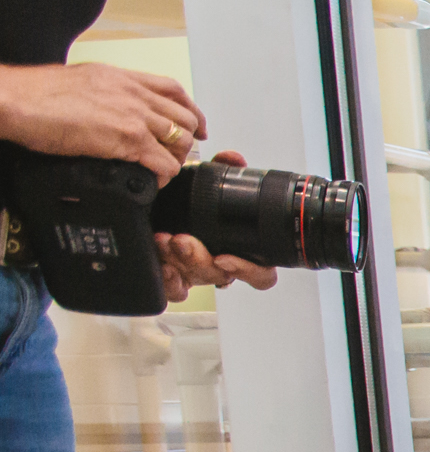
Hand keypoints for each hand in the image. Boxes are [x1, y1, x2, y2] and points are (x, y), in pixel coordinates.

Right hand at [0, 63, 207, 179]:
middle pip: (184, 116)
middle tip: (176, 154)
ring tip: (163, 168)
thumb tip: (109, 108)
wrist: (17, 100)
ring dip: (176, 157)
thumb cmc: (36, 93)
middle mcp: (134, 93)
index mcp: (123, 78)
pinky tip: (154, 179)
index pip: (173, 89)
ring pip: (180, 139)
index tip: (195, 125)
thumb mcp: (81, 82)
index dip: (190, 110)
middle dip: (186, 139)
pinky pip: (164, 162)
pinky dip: (165, 174)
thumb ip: (104, 92)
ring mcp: (134, 115)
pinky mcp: (127, 138)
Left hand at [156, 152, 277, 303]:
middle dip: (200, 259)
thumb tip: (234, 159)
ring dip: (181, 261)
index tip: (226, 257)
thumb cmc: (180, 202)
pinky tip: (161, 266)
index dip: (250, 270)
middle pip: (222, 276)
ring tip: (164, 240)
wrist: (148, 208)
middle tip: (182, 240)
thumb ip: (220, 170)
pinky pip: (174, 292)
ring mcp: (194, 274)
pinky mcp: (171, 280)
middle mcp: (217, 264)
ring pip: (196, 281)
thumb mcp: (200, 182)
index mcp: (236, 248)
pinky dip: (169, 282)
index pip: (260, 272)